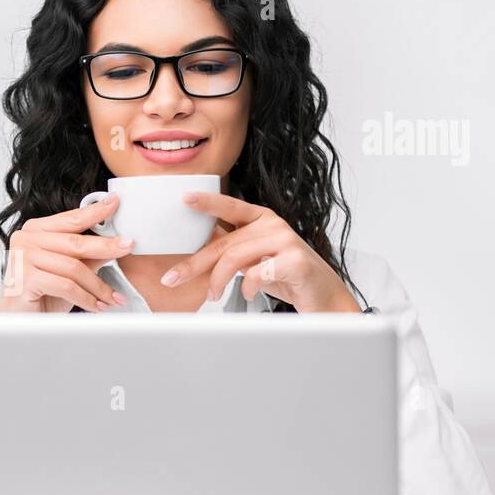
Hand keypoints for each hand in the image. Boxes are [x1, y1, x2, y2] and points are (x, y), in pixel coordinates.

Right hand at [0, 193, 135, 312]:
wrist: (18, 320)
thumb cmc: (41, 294)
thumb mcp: (70, 271)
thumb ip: (89, 255)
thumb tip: (116, 243)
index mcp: (35, 230)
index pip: (70, 219)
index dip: (95, 212)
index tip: (114, 202)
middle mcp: (26, 239)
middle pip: (75, 242)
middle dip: (105, 246)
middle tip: (128, 245)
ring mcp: (22, 258)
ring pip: (73, 267)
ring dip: (98, 286)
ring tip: (113, 297)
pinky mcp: (24, 279)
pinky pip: (65, 286)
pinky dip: (86, 298)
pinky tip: (97, 306)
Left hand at [159, 191, 359, 312]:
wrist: (322, 295)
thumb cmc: (285, 275)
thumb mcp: (254, 258)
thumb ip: (233, 249)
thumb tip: (196, 253)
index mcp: (262, 219)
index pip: (230, 207)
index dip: (207, 202)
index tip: (184, 198)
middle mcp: (273, 224)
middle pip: (223, 243)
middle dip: (194, 264)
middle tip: (172, 278)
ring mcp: (285, 240)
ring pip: (234, 258)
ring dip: (217, 281)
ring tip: (212, 295)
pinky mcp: (294, 260)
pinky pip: (256, 273)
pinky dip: (247, 288)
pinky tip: (248, 294)